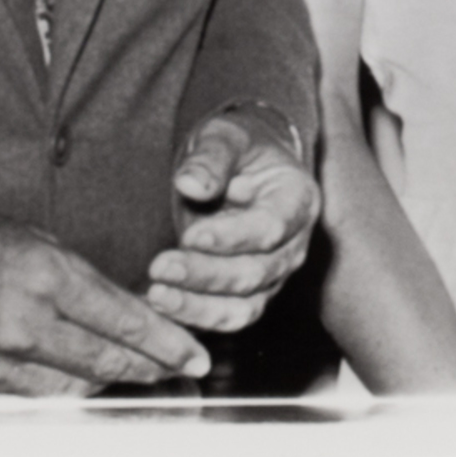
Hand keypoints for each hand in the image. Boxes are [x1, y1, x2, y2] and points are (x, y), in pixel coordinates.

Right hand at [0, 193, 210, 395]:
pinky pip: (26, 409)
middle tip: (183, 372)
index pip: (124, 321)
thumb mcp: (31, 239)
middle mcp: (21, 325)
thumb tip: (124, 311)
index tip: (196, 353)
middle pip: (105, 364)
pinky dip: (58, 403)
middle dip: (152, 370)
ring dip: (108, 388)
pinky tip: (77, 392)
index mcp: (43, 276)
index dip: (167, 343)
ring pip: (71, 395)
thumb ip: (77, 280)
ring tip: (135, 378)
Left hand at [145, 112, 321, 332]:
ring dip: (198, 307)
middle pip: (256, 273)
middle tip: (160, 267)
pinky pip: (227, 318)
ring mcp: (275, 275)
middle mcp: (294, 245)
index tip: (192, 236)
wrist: (244, 169)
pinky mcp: (251, 296)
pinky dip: (195, 319)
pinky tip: (160, 307)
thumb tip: (191, 185)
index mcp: (298, 200)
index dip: (233, 236)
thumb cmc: (238, 149)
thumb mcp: (227, 137)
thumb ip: (212, 157)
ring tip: (157, 296)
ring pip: (243, 307)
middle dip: (205, 274)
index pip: (271, 227)